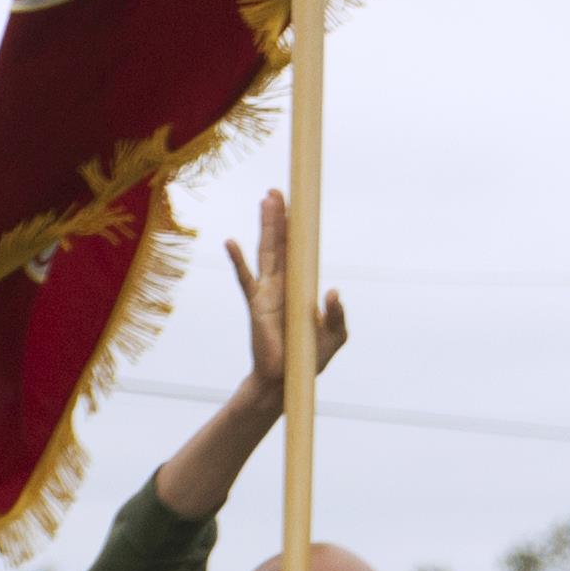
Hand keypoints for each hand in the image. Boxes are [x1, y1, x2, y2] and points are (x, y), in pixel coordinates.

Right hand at [225, 191, 349, 393]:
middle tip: (276, 191)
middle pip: (281, 244)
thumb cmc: (312, 357)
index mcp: (302, 286)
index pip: (300, 251)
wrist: (288, 379)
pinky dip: (238, 260)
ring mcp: (267, 292)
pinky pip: (245, 279)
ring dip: (266, 227)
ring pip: (266, 252)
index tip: (297, 204)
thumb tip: (333, 291)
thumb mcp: (336, 336)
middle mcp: (283, 284)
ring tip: (265, 201)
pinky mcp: (256, 305)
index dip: (298, 229)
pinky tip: (231, 242)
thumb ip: (338, 314)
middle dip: (279, 217)